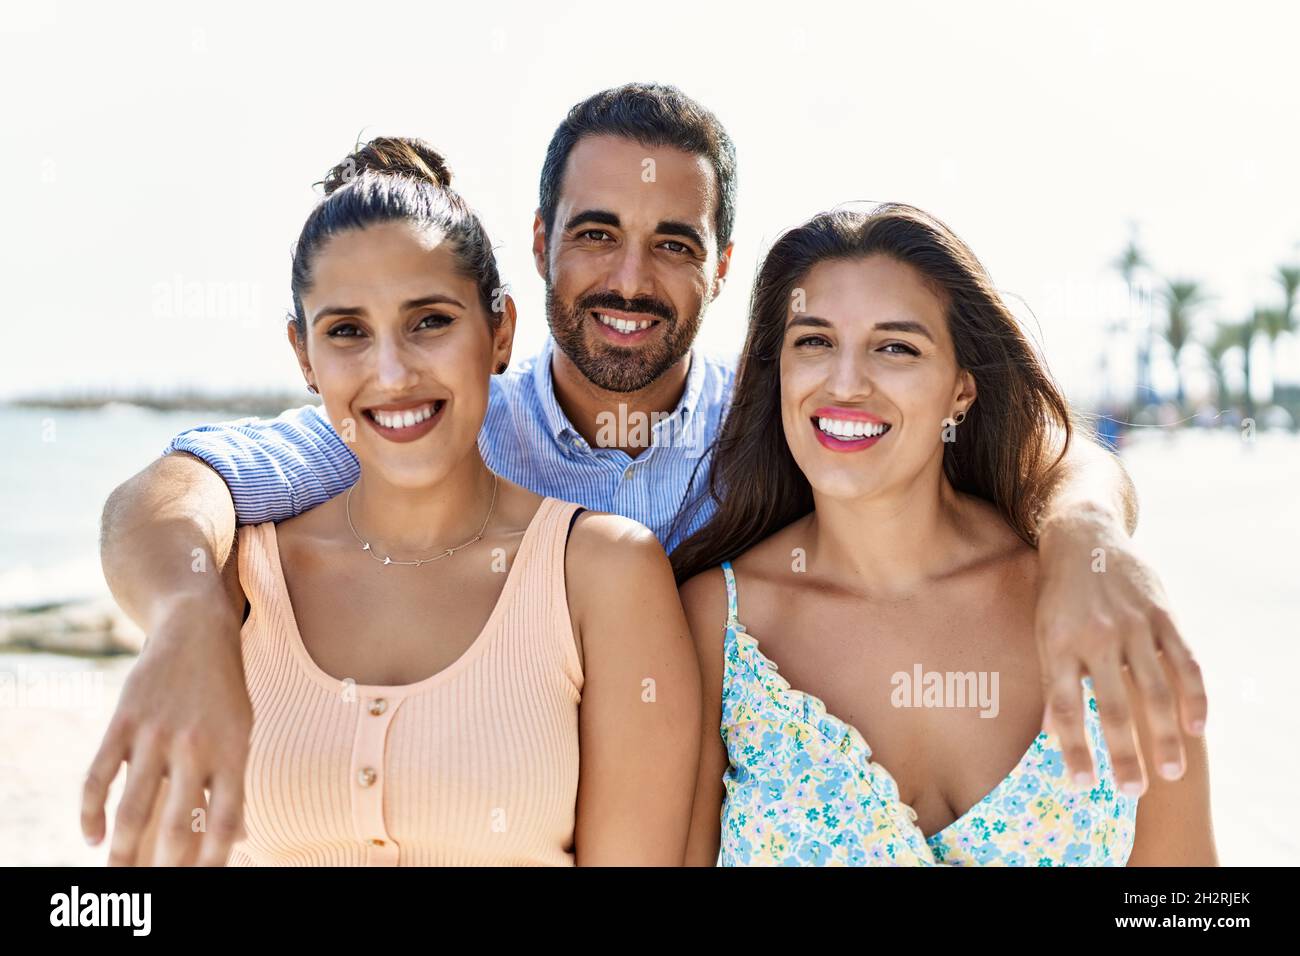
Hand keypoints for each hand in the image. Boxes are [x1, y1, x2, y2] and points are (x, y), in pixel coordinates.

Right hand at [81, 593, 250, 865]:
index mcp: (232, 752)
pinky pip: (98, 777)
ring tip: (118, 873)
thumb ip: (233, 782)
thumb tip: (238, 837)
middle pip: (176, 824)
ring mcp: (155, 735)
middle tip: (153, 887)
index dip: (214, 858)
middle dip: (164, 867)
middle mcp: (194, 747)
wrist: (196, 628)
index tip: (204, 880)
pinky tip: (91, 838)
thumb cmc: (223, 690)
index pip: (226, 821)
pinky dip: (90, 813)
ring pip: (132, 809)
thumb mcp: (241, 731)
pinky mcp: (122, 722)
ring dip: (122, 851)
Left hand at [1035, 514, 1206, 796]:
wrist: (1083, 536)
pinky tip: (1196, 728)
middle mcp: (1096, 637)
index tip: (1081, 784)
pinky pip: (1184, 662)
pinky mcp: (1163, 614)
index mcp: (1058, 644)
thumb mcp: (1041, 631)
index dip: (1073, 748)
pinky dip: (1193, 697)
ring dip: (1164, 736)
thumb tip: (1050, 733)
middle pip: (1111, 706)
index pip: (1064, 708)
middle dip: (1124, 754)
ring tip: (1170, 772)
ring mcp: (1133, 625)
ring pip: (1154, 691)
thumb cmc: (1057, 594)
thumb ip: (1050, 680)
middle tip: (1133, 792)